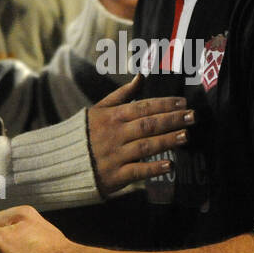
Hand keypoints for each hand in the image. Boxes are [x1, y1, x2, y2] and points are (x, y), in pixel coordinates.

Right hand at [88, 73, 192, 196]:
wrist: (60, 161)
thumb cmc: (84, 133)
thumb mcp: (99, 110)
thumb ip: (121, 95)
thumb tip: (141, 77)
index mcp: (112, 116)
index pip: (143, 107)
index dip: (164, 105)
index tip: (183, 103)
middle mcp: (115, 134)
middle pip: (148, 125)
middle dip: (172, 120)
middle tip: (193, 117)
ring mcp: (115, 155)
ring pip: (145, 146)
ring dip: (167, 140)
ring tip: (186, 136)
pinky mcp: (115, 176)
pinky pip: (136, 171)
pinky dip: (153, 168)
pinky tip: (169, 165)